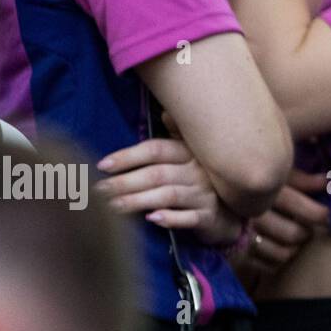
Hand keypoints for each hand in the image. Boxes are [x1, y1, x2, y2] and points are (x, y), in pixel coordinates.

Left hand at [95, 138, 242, 245]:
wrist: (232, 214)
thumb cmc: (203, 184)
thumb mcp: (194, 157)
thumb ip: (178, 137)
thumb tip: (166, 111)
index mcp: (190, 154)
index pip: (157, 149)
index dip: (129, 156)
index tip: (102, 165)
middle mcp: (198, 172)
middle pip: (158, 173)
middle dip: (125, 182)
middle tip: (98, 191)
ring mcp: (206, 195)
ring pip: (169, 195)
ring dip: (138, 200)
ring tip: (112, 207)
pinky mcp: (210, 218)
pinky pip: (190, 218)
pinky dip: (172, 218)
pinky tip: (152, 219)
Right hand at [243, 169, 330, 273]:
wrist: (208, 193)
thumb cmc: (250, 180)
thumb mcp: (275, 175)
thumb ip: (300, 179)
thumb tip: (327, 181)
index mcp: (267, 193)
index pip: (301, 209)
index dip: (319, 214)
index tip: (326, 215)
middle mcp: (255, 216)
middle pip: (293, 234)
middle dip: (307, 233)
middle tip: (309, 229)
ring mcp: (244, 236)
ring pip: (281, 253)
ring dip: (294, 249)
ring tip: (296, 241)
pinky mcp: (236, 252)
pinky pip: (266, 266)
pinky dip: (277, 261)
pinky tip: (280, 250)